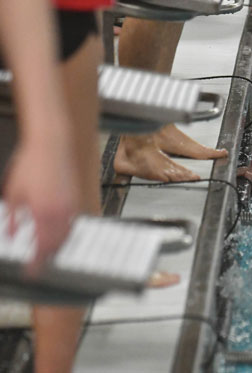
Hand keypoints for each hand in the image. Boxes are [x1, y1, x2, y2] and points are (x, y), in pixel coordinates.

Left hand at [4, 133, 78, 275]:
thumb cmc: (31, 164)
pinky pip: (72, 223)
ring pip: (67, 235)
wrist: (51, 144)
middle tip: (37, 265)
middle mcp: (60, 211)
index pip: (41, 247)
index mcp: (42, 213)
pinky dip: (64, 232)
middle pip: (56, 245)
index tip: (31, 272)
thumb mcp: (13, 194)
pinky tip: (56, 233)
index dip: (36, 263)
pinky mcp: (75, 198)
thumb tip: (11, 235)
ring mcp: (71, 205)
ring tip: (46, 252)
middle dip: (47, 258)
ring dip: (57, 246)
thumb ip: (12, 219)